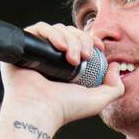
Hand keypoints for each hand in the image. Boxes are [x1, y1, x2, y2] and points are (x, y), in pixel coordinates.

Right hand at [0, 22, 124, 132]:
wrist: (40, 110)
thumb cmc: (65, 109)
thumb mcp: (98, 100)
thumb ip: (114, 88)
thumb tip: (116, 66)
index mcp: (66, 66)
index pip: (80, 41)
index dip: (91, 39)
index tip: (100, 47)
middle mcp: (51, 57)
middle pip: (70, 32)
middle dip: (82, 41)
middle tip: (84, 58)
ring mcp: (37, 51)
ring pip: (57, 29)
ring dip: (70, 39)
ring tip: (71, 59)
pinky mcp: (23, 47)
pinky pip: (39, 28)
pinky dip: (52, 33)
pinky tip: (59, 47)